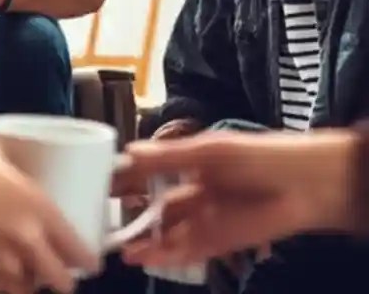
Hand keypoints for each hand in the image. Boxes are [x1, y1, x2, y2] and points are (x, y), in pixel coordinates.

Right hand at [0, 142, 95, 293]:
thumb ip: (11, 159)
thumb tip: (18, 148)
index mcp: (38, 209)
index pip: (78, 248)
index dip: (89, 260)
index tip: (91, 263)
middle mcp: (26, 243)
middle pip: (62, 281)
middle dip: (64, 280)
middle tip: (62, 275)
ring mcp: (1, 264)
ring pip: (29, 291)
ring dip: (31, 285)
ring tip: (27, 277)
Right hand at [113, 130, 357, 268]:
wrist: (308, 184)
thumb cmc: (261, 156)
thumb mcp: (210, 150)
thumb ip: (168, 156)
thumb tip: (128, 152)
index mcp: (192, 164)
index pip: (151, 172)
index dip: (126, 178)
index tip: (97, 181)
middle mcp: (196, 191)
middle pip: (156, 206)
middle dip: (130, 213)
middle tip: (99, 218)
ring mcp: (207, 218)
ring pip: (167, 232)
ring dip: (143, 240)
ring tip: (116, 247)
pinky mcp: (219, 241)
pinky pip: (186, 250)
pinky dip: (164, 255)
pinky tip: (142, 257)